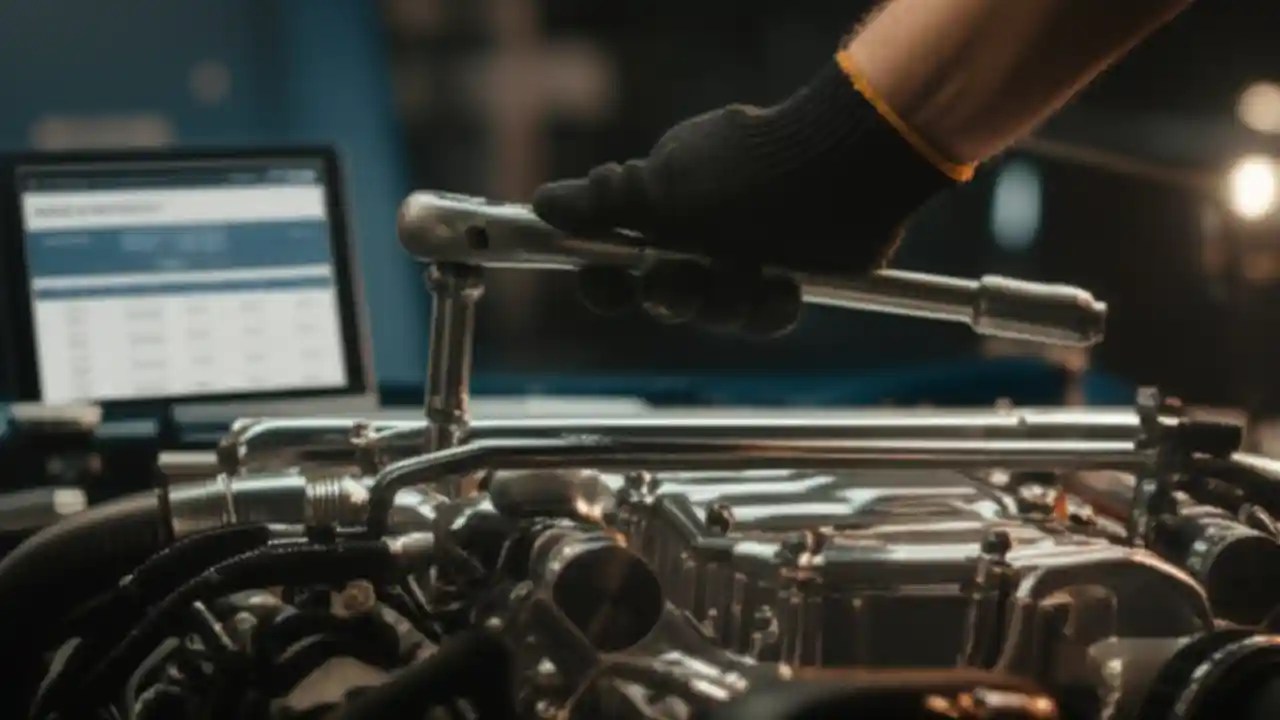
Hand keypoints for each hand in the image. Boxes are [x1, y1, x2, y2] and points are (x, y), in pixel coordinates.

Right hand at [532, 60, 951, 336]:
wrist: (839, 168)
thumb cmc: (746, 168)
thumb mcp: (663, 183)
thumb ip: (602, 203)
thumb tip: (543, 203)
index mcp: (661, 212)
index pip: (613, 262)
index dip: (603, 281)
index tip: (600, 281)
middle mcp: (697, 238)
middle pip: (661, 297)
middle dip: (672, 295)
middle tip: (681, 281)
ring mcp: (741, 261)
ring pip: (713, 314)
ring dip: (727, 298)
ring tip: (751, 268)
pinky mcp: (785, 283)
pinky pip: (763, 319)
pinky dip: (771, 304)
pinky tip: (783, 282)